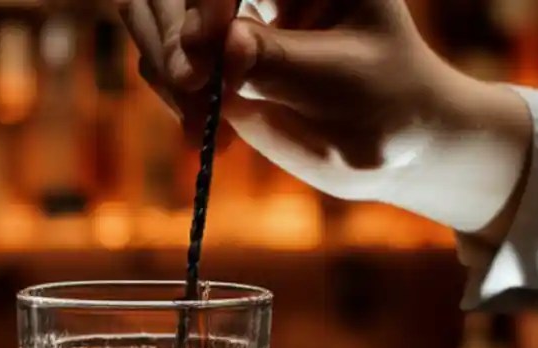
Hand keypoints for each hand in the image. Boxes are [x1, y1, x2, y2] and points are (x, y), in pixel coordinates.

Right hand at [117, 0, 533, 243]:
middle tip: (194, 88)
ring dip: (164, 66)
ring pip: (148, 10)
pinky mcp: (205, 55)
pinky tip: (210, 135)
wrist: (389, 145)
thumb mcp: (341, 80)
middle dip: (174, 33)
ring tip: (203, 122)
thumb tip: (223, 45)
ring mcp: (224, 12)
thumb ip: (278, 61)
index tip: (211, 47)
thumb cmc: (386, 102)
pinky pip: (156, 60)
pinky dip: (172, 97)